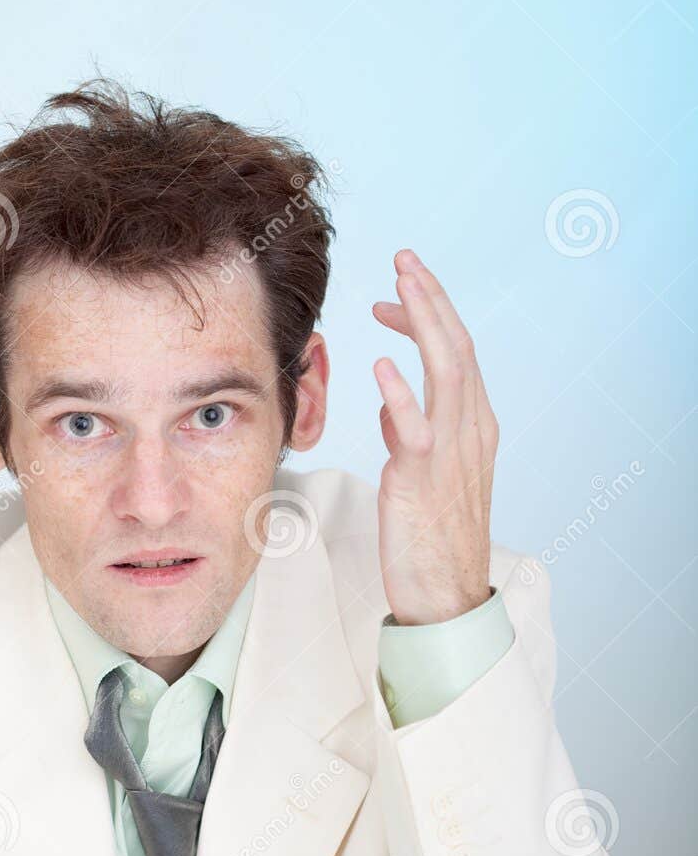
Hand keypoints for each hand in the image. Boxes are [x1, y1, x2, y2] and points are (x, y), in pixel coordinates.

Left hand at [371, 249, 496, 625]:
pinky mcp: (423, 480)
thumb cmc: (433, 540)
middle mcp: (470, 431)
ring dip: (424, 323)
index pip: (455, 354)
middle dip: (431, 298)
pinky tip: (381, 365)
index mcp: (473, 427)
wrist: (447, 598)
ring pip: (447, 373)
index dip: (429, 315)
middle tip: (403, 258)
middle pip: (457, 348)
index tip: (396, 293)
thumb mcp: (420, 476)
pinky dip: (400, 394)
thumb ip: (410, 435)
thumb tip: (392, 406)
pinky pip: (417, 429)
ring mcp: (451, 454)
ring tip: (398, 287)